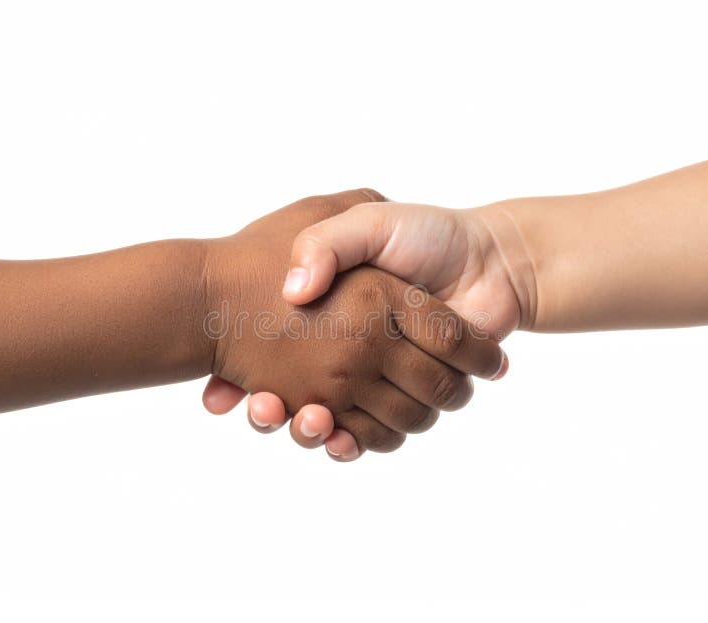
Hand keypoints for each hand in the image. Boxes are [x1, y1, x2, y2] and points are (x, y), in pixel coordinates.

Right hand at [201, 191, 505, 456]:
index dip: (237, 374)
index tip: (220, 389)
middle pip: (289, 394)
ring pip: (323, 419)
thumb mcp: (366, 220)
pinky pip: (365, 433)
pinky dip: (345, 443)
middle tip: (256, 405)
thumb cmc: (426, 235)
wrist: (488, 261)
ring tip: (296, 417)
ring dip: (303, 428)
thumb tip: (294, 290)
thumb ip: (327, 242)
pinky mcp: (399, 397)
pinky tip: (333, 436)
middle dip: (266, 409)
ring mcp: (369, 376)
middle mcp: (343, 349)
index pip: (267, 348)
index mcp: (328, 313)